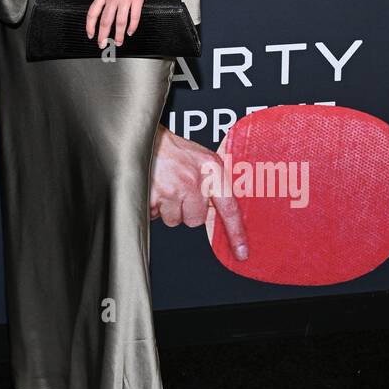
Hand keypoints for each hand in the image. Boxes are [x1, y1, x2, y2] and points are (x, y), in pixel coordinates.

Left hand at [86, 0, 147, 48]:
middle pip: (105, 21)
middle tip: (102, 44)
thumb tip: (101, 15)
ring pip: (120, 22)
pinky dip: (132, 27)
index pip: (93, 13)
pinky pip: (134, 17)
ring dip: (118, 35)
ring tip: (117, 42)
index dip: (90, 26)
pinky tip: (130, 32)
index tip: (90, 35)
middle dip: (102, 35)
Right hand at [149, 126, 249, 260]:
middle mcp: (193, 180)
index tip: (242, 251)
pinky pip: (156, 215)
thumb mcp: (203, 159)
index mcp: (211, 170)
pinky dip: (154, 206)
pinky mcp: (153, 196)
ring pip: (174, 220)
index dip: (236, 232)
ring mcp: (172, 189)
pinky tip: (154, 189)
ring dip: (168, 209)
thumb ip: (214, 183)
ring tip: (165, 187)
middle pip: (195, 219)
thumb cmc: (174, 149)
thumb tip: (222, 209)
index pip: (229, 207)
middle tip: (179, 191)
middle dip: (186, 210)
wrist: (146, 137)